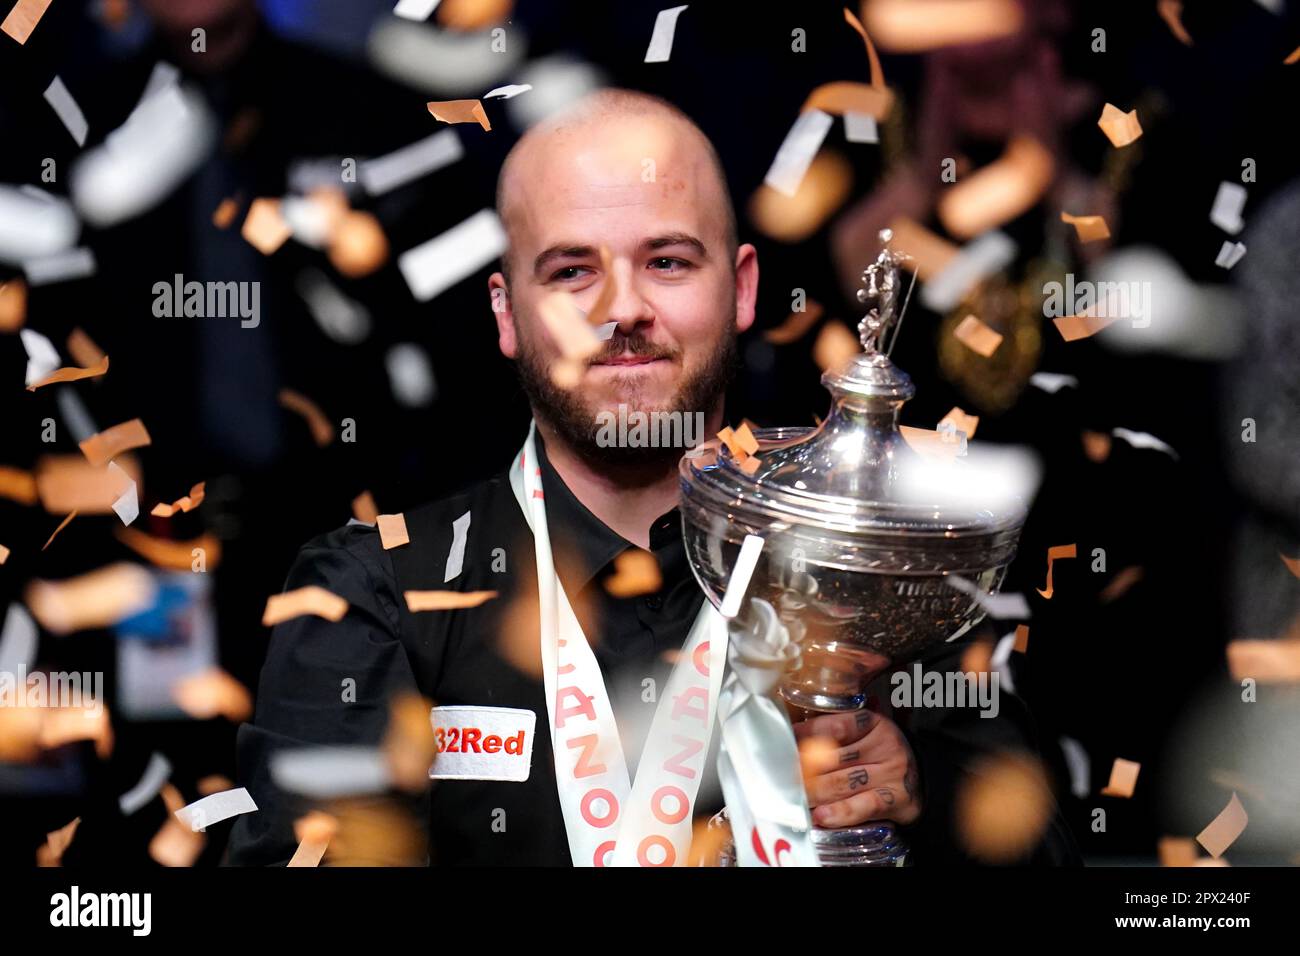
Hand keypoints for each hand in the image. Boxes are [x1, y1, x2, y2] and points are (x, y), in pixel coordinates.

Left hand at [793, 708, 920, 828]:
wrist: (923, 776)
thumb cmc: (880, 753)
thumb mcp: (864, 734)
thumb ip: (834, 734)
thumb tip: (793, 742)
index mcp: (873, 723)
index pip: (835, 726)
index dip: (806, 734)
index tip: (785, 743)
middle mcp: (884, 745)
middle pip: (834, 758)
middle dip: (804, 770)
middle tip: (782, 778)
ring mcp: (891, 773)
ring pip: (844, 783)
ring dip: (815, 793)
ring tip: (795, 798)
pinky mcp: (896, 799)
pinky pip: (864, 806)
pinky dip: (841, 812)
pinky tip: (822, 816)